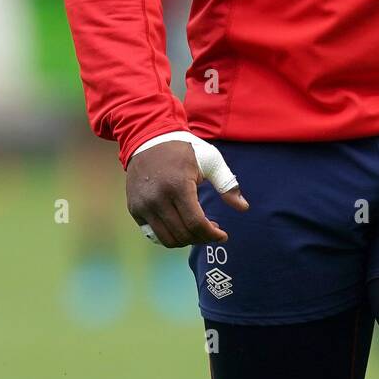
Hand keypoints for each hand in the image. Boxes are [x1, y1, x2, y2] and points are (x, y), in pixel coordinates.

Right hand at [126, 140, 248, 248]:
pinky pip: (153, 234)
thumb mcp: (210, 160)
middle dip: (202, 238)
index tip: (223, 235)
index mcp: (178, 186)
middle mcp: (157, 199)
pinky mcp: (134, 208)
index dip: (212, 235)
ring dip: (187, 240)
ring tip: (198, 230)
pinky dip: (170, 236)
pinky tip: (181, 227)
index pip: (196, 223)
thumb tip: (244, 208)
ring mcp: (143, 205)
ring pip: (167, 239)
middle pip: (183, 234)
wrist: (149, 138)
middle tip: (212, 231)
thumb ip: (227, 184)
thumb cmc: (184, 150)